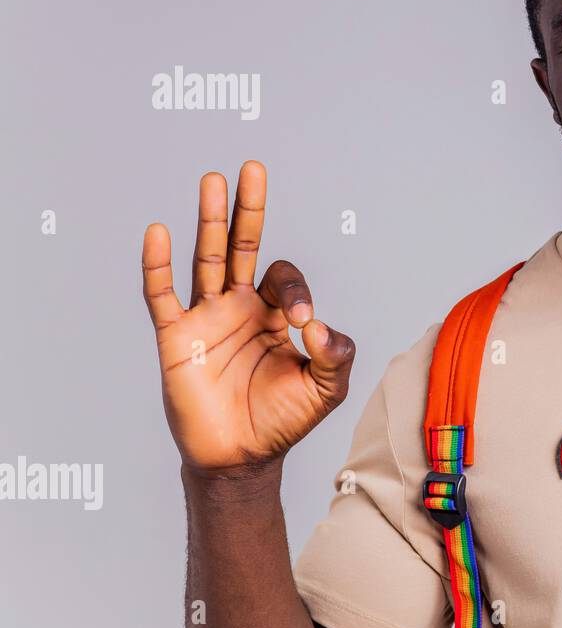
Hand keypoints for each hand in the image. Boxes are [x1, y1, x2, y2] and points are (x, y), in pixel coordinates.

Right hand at [141, 160, 355, 472]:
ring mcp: (206, 318)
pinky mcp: (177, 338)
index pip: (284, 278)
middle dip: (248, 209)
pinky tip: (159, 232)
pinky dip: (159, 265)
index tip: (303, 323)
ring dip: (209, 220)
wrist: (241, 458)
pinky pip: (163, 295)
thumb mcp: (327, 388)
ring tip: (213, 180)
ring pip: (205, 259)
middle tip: (252, 169)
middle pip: (241, 246)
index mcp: (275, 314)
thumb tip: (320, 326)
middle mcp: (239, 306)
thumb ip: (337, 355)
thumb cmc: (283, 420)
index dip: (296, 291)